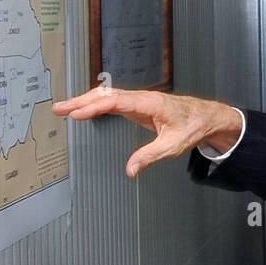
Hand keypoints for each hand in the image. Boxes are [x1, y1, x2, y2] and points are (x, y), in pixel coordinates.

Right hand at [52, 86, 242, 176]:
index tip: (76, 113)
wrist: (206, 117)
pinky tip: (84, 108)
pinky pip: (112, 101)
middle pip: (105, 95)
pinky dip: (96, 103)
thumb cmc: (193, 126)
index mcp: (149, 103)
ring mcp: (138, 100)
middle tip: (59, 108)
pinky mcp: (138, 105)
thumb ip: (150, 156)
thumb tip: (130, 169)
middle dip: (80, 101)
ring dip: (85, 101)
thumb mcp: (173, 145)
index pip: (116, 102)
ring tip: (64, 108)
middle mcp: (141, 98)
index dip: (94, 107)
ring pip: (107, 96)